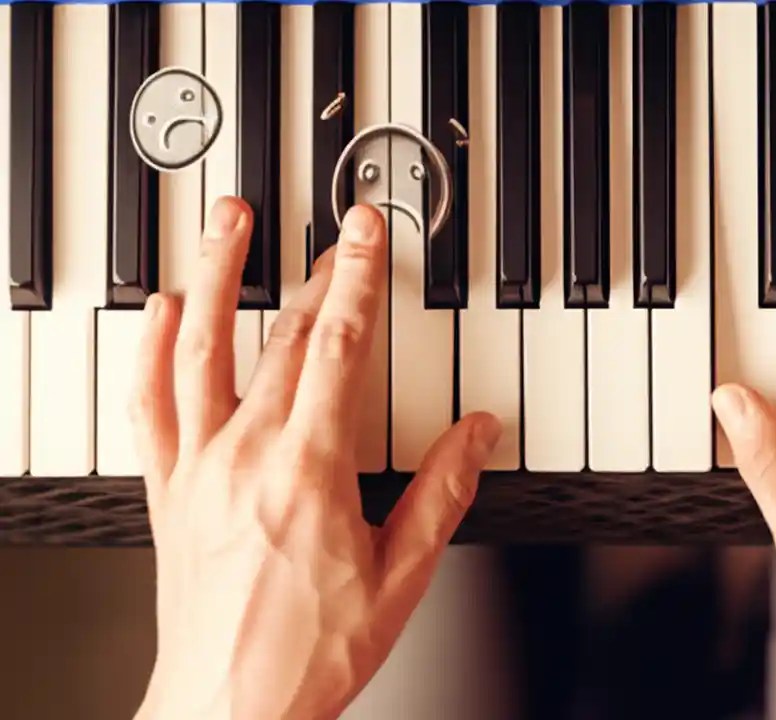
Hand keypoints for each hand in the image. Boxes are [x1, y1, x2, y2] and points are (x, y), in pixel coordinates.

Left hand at [131, 198, 500, 719]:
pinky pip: (149, 401)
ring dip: (215, 276)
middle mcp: (245, 455)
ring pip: (198, 348)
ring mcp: (197, 467)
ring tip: (230, 223)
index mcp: (309, 471)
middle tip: (339, 237)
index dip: (357, 280)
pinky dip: (152, 346)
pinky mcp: (166, 487)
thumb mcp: (402, 575)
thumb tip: (476, 434)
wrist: (230, 708)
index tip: (366, 234)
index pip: (337, 349)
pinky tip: (162, 311)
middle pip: (281, 339)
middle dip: (315, 276)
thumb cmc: (310, 652)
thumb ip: (442, 493)